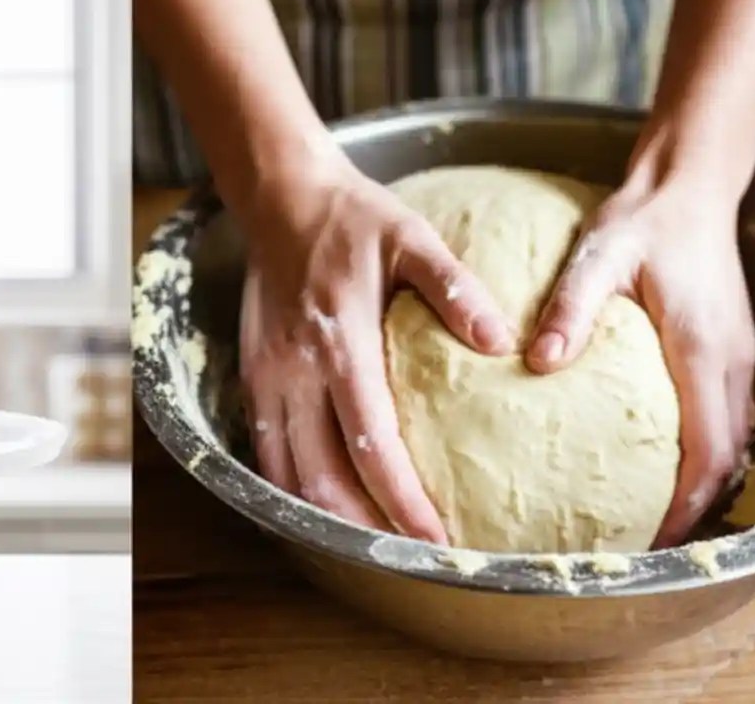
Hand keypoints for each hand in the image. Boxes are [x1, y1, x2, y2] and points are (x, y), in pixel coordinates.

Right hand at [238, 149, 513, 541]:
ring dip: (326, 515)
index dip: (401, 499)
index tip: (435, 537)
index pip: (371, 444)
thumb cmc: (354, 219)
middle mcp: (295, 371)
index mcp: (341, 343)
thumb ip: (455, 290)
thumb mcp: (414, 238)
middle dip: (364, 527)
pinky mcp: (252, 375)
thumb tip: (502, 342)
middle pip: (322, 475)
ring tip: (369, 543)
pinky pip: (266, 449)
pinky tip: (322, 501)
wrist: (281, 197)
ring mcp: (267, 377)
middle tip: (408, 557)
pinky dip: (292, 485)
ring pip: (287, 472)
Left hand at [525, 168, 754, 548]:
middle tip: (643, 539)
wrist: (687, 187)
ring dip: (699, 479)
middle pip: (727, 456)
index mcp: (701, 350)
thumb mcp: (597, 258)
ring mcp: (733, 354)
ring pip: (730, 438)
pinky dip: (701, 448)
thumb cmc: (643, 222)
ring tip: (649, 511)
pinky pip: (722, 414)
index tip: (654, 537)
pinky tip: (658, 457)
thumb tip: (539, 363)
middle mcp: (729, 361)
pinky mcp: (724, 346)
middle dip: (692, 505)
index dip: (687, 502)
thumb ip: (570, 311)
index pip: (709, 448)